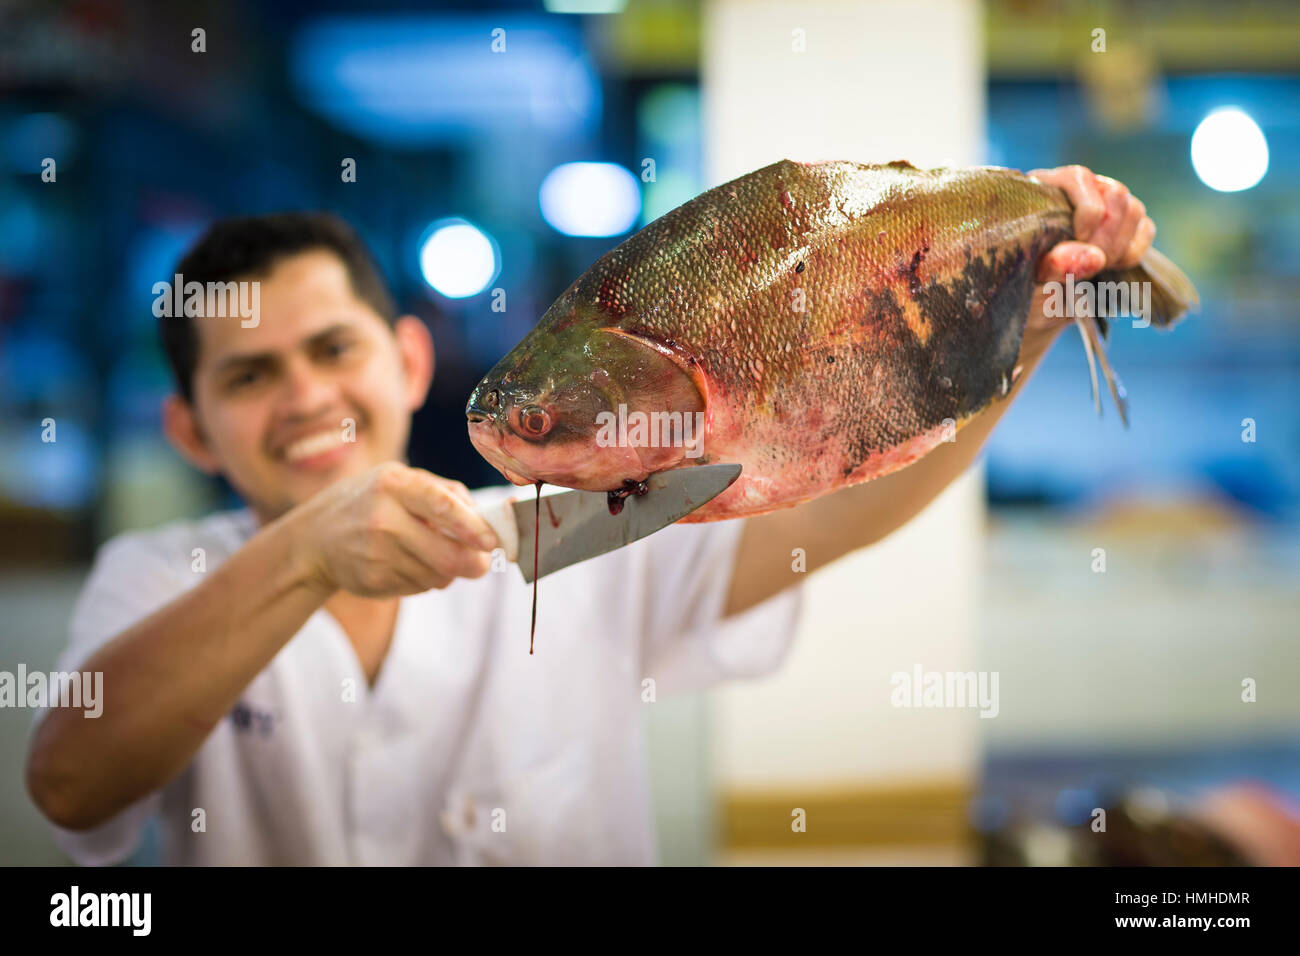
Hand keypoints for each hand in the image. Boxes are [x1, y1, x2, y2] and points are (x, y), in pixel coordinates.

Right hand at [293, 462, 496, 596]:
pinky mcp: (372, 581)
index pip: (443, 506)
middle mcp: (383, 518)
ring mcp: (375, 553)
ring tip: (431, 554)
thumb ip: (447, 494)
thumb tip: (490, 521)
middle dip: (473, 564)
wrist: (317, 537)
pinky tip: (408, 563)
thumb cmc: (375, 501)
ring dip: (447, 571)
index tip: (491, 541)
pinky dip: (425, 579)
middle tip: (481, 563)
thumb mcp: (403, 480)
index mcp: (395, 484)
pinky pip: (420, 588)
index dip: (473, 528)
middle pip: (447, 556)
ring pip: (438, 576)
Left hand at [1026, 165, 1155, 331]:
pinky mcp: (1122, 227)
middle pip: (1116, 193)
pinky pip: (1146, 230)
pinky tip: (1108, 267)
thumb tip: (1094, 258)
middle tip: (1084, 266)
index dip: (1086, 213)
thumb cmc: (1021, 287)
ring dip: (1118, 247)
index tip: (1074, 244)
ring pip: (1134, 210)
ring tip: (1091, 269)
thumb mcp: (1027, 280)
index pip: (1080, 178)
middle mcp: (1077, 192)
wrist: (1030, 303)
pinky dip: (1131, 253)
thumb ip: (1054, 267)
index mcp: (1044, 190)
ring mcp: (1103, 207)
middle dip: (1104, 238)